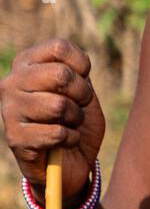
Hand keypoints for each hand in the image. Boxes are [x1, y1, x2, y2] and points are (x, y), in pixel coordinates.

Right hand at [0, 38, 105, 200]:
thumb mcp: (83, 90)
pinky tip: (63, 142)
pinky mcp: (14, 138)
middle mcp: (11, 83)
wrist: (71, 161)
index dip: (82, 65)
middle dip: (82, 93)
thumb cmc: (77, 120)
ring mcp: (9, 110)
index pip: (59, 47)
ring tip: (69, 124)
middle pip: (61, 75)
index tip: (83, 80)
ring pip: (59, 106)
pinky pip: (57, 133)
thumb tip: (75, 68)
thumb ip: (78, 73)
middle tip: (79, 106)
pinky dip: (71, 139)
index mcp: (26, 64)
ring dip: (75, 119)